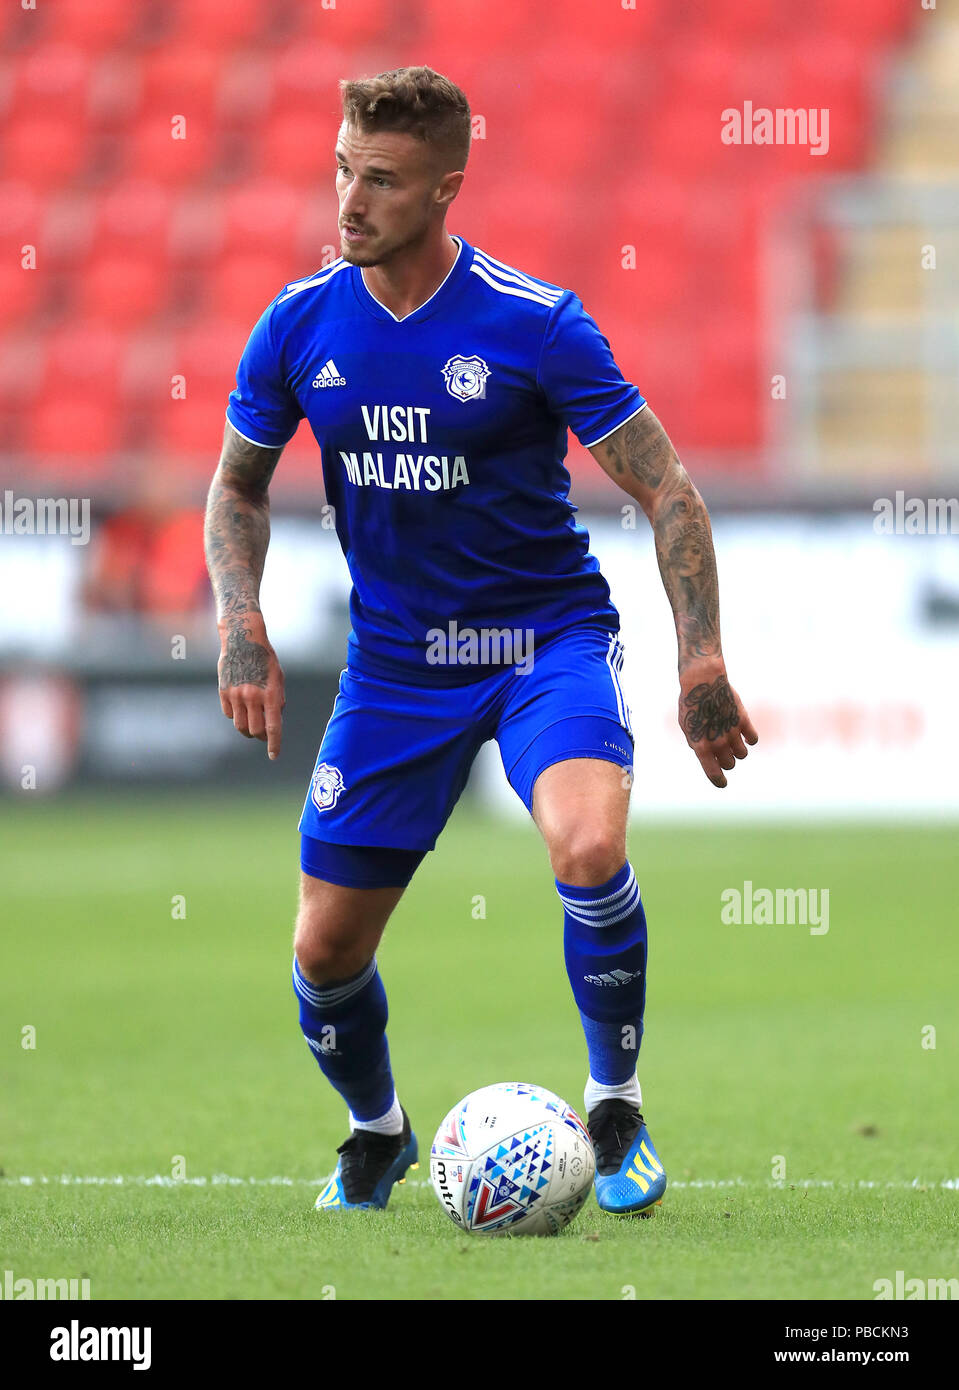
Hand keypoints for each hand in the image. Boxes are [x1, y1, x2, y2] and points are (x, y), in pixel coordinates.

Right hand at [217, 615, 284, 759]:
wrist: (243, 640)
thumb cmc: (265, 660)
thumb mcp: (278, 679)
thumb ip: (277, 701)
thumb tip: (273, 722)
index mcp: (270, 694)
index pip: (273, 727)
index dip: (274, 744)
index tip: (274, 756)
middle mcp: (252, 697)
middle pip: (254, 730)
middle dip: (260, 737)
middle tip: (263, 735)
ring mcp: (236, 695)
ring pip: (240, 725)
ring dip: (247, 730)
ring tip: (252, 725)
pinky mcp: (223, 692)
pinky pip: (229, 714)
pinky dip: (236, 716)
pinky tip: (241, 708)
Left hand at [678, 662, 756, 788]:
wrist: (703, 682)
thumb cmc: (691, 705)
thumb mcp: (687, 728)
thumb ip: (698, 744)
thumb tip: (710, 756)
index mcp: (702, 747)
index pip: (714, 773)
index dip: (719, 781)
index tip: (722, 783)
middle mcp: (718, 743)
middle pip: (730, 764)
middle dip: (727, 760)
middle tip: (723, 751)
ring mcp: (732, 732)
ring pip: (742, 754)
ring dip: (738, 751)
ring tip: (732, 741)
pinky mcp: (743, 721)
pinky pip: (753, 739)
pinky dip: (750, 739)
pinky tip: (744, 733)